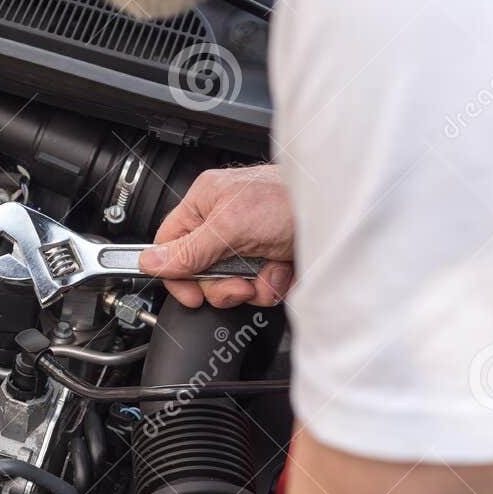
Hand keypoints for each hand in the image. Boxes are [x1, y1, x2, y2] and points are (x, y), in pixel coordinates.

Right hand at [138, 164, 295, 308]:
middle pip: (202, 273)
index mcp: (205, 203)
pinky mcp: (272, 259)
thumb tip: (151, 262)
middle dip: (225, 285)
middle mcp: (225, 223)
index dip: (177, 275)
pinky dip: (275, 284)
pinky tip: (286, 268)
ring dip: (254, 286)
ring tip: (271, 268)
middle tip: (241, 281)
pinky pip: (260, 288)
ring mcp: (249, 243)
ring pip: (233, 285)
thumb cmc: (290, 199)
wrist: (342, 211)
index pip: (171, 246)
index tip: (192, 294)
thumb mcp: (231, 226)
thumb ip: (190, 249)